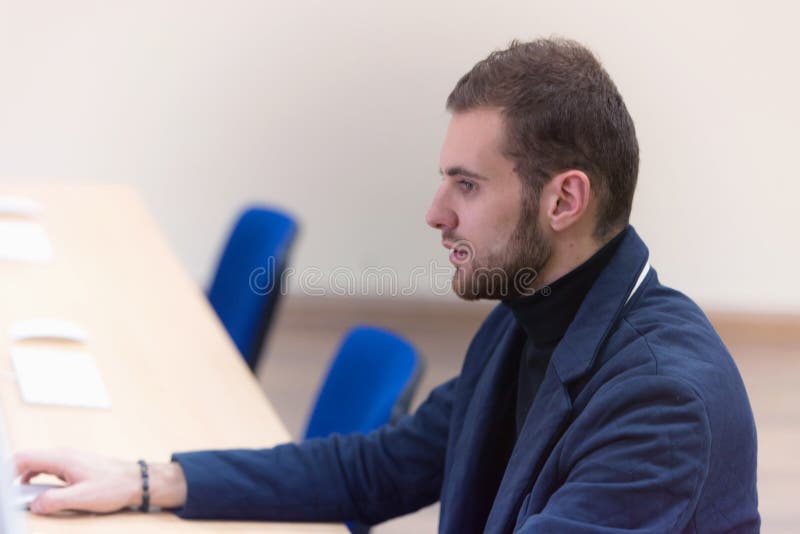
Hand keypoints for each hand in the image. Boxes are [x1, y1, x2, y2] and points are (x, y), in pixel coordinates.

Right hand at [14, 448, 186, 514]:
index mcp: (62, 459)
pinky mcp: (74, 465)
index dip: (8, 471)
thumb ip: (55, 500)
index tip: (4, 486)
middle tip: (11, 494)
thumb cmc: (113, 486)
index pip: (25, 458)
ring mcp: (69, 458)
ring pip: (38, 464)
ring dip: (26, 479)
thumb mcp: (82, 498)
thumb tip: (35, 504)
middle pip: (29, 460)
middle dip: (14, 476)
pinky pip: (49, 469)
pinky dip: (39, 479)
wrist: (134, 480)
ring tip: (22, 496)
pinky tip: (41, 493)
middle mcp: (64, 455)